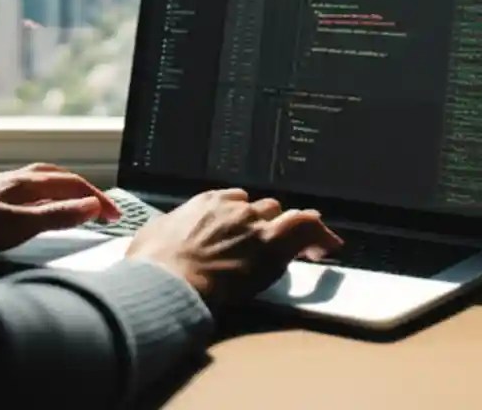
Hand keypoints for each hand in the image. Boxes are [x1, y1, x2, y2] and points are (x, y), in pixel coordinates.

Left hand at [0, 164, 120, 258]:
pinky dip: (47, 196)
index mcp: (28, 182)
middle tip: (104, 209)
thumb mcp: (18, 226)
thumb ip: (56, 216)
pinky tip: (37, 211)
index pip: (75, 185)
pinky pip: (29, 190)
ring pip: (44, 181)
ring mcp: (1, 186)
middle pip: (61, 177)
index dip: (98, 200)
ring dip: (67, 190)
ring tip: (78, 205)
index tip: (115, 217)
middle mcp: (16, 179)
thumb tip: (91, 206)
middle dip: (86, 191)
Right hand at [125, 189, 342, 306]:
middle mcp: (233, 208)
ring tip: (299, 248)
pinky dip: (319, 233)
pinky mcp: (270, 245)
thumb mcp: (154, 236)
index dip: (242, 216)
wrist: (166, 281)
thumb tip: (164, 238)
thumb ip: (171, 231)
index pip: (234, 201)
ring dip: (285, 231)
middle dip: (263, 224)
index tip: (244, 230)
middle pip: (260, 208)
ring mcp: (254, 223)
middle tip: (264, 246)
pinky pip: (305, 226)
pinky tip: (327, 244)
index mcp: (205, 202)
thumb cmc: (153, 265)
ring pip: (280, 216)